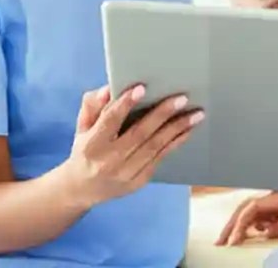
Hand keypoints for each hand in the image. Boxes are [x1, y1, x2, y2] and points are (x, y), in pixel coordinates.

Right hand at [64, 85, 202, 206]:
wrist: (83, 189)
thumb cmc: (85, 149)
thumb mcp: (82, 126)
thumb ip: (93, 105)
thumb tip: (108, 89)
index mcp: (92, 144)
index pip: (110, 121)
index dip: (125, 104)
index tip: (142, 87)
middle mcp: (109, 161)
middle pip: (139, 134)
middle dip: (162, 114)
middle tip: (182, 98)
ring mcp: (126, 173)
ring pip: (154, 147)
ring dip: (177, 129)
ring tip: (195, 114)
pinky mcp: (138, 181)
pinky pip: (160, 158)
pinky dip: (175, 142)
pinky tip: (188, 130)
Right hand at [215, 170, 277, 245]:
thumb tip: (265, 231)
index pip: (253, 208)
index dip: (240, 224)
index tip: (233, 241)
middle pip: (246, 208)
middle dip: (231, 225)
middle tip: (219, 243)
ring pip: (250, 213)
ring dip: (237, 226)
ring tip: (226, 241)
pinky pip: (260, 218)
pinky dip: (248, 227)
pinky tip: (243, 237)